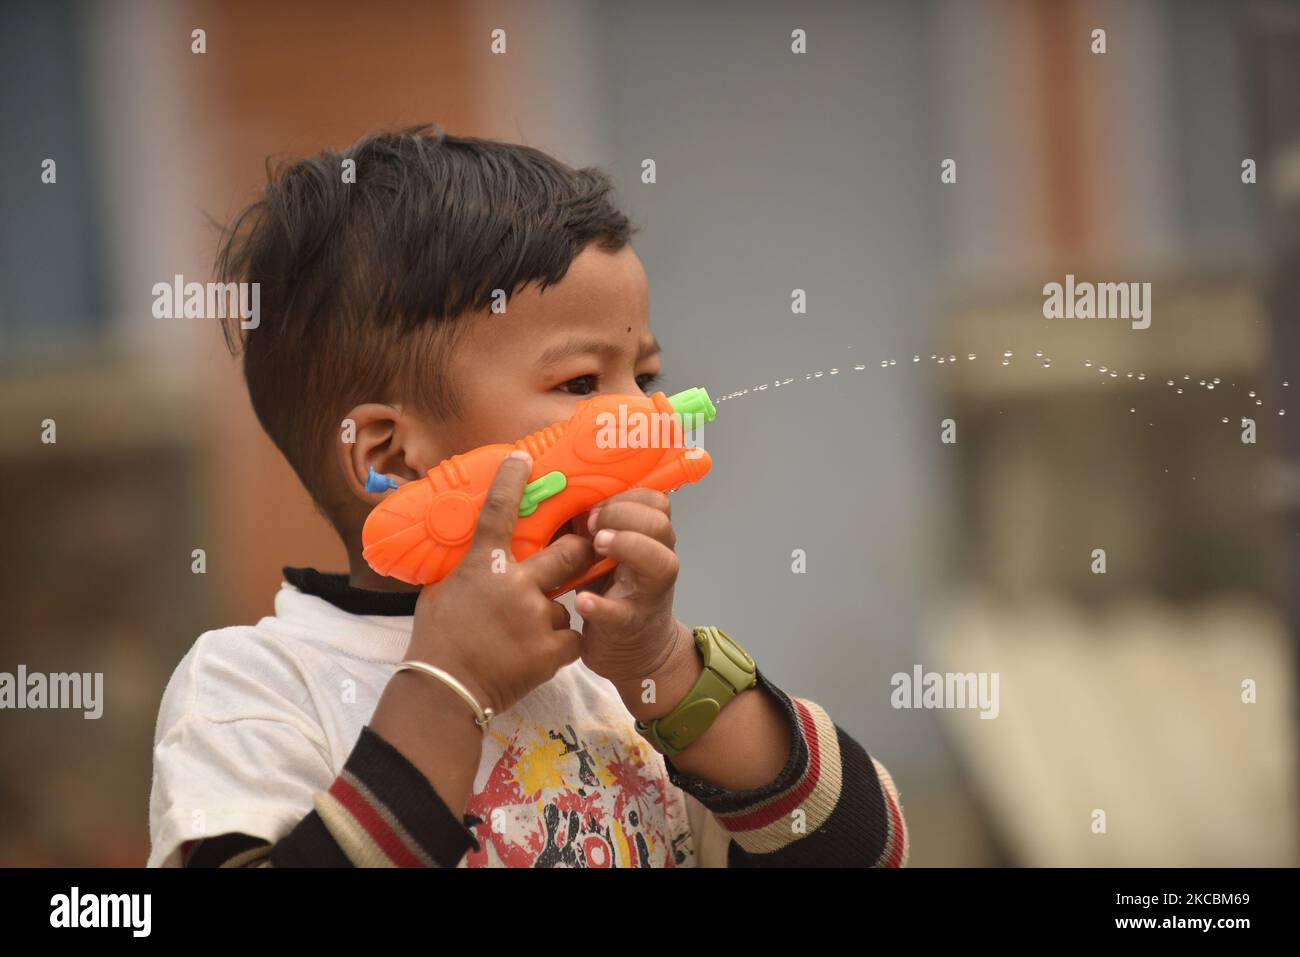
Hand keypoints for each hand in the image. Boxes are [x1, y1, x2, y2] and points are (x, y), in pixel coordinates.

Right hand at [404, 450, 599, 714]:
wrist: (445, 689)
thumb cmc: (437, 639)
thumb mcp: (443, 591)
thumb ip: (469, 568)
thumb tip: (479, 548)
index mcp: (483, 565)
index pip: (499, 510)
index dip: (513, 480)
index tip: (524, 458)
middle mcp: (515, 584)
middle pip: (570, 551)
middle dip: (580, 551)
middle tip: (580, 553)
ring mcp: (537, 616)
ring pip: (567, 602)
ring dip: (554, 614)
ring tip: (527, 634)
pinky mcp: (552, 649)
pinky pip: (572, 636)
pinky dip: (560, 644)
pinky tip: (539, 653)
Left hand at [574, 488, 691, 686]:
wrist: (634, 651)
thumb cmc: (613, 592)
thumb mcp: (604, 554)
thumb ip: (589, 528)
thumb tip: (552, 496)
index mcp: (649, 539)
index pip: (655, 502)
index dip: (625, 497)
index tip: (591, 505)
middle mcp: (657, 562)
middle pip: (660, 525)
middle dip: (623, 516)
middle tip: (590, 527)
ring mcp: (647, 595)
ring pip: (661, 563)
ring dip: (627, 546)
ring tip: (596, 546)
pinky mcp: (629, 626)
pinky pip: (622, 613)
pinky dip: (601, 606)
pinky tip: (582, 600)